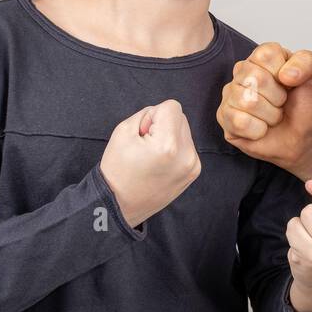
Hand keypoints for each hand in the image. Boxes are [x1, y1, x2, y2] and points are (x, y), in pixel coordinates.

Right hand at [98, 98, 201, 228]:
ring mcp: (192, 165)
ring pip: (185, 131)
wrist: (120, 204)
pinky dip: (175, 149)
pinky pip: (187, 146)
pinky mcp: (194, 172)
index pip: (172, 106)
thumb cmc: (118, 169)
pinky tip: (160, 163)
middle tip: (146, 145)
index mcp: (167, 144)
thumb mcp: (123, 130)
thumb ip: (147, 113)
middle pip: (181, 117)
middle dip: (163, 125)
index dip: (152, 115)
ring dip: (170, 136)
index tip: (142, 133)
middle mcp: (185, 155)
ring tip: (153, 156)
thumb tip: (164, 114)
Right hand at [216, 42, 311, 172]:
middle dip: (278, 97)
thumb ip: (309, 62)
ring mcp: (232, 95)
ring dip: (270, 115)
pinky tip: (263, 129)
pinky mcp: (226, 119)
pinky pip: (237, 122)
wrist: (311, 138)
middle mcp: (245, 72)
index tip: (292, 83)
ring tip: (275, 116)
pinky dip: (258, 130)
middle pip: (253, 78)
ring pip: (246, 101)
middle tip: (283, 103)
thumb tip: (286, 74)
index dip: (284, 74)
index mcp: (265, 56)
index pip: (265, 55)